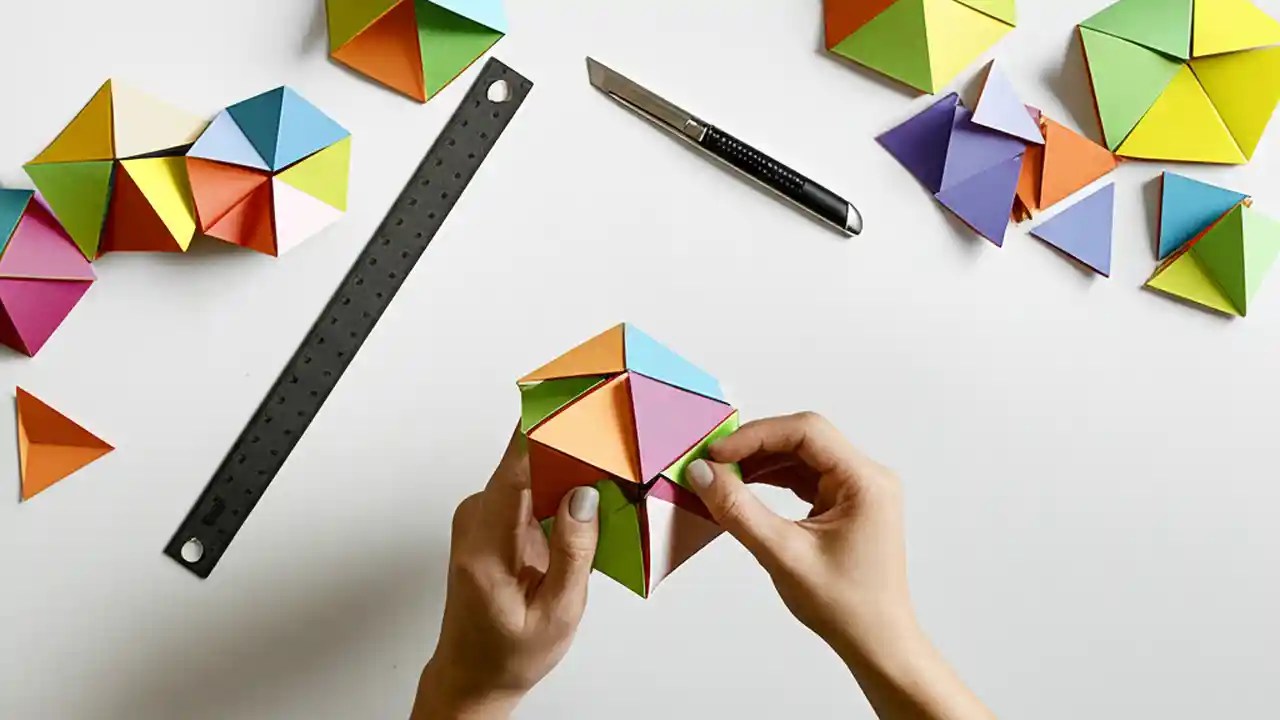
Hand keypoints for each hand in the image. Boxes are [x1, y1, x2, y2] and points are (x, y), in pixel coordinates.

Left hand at [412, 430, 600, 719]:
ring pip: (530, 471)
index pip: (515, 470)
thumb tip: (585, 494)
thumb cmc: (509, 651)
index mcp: (486, 546)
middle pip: (525, 462)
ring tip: (610, 467)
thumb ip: (573, 552)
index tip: (576, 401)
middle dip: (570, 446)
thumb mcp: (557, 611)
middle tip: (614, 439)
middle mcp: (475, 521)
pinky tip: (587, 497)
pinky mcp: (490, 517)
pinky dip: (558, 487)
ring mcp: (480, 516)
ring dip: (567, 468)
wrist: (473, 672)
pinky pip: (528, 486)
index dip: (545, 430)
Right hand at [684, 412, 992, 719]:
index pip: (806, 432)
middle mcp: (868, 478)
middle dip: (756, 446)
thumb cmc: (845, 606)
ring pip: (802, 456)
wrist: (876, 642)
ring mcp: (859, 489)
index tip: (717, 453)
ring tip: (723, 476)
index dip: (757, 436)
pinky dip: (774, 479)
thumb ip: (739, 510)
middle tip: (714, 462)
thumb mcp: (783, 555)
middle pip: (804, 438)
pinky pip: (806, 477)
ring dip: (761, 462)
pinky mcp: (846, 503)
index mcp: (865, 481)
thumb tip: (703, 474)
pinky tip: (746, 488)